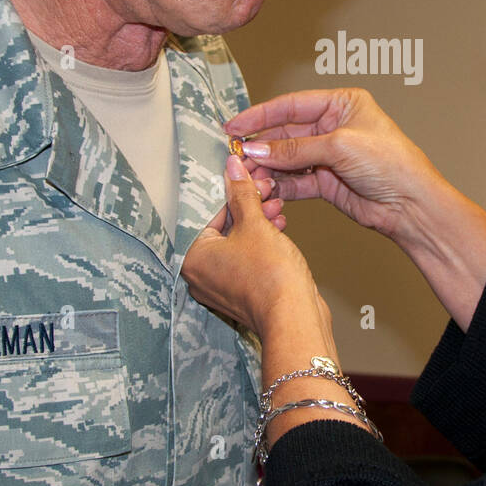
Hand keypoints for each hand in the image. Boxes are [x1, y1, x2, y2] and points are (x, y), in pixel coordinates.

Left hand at [184, 155, 326, 337]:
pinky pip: (244, 258)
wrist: (294, 317)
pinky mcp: (239, 293)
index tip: (247, 175)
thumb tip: (233, 168)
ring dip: (256, 220)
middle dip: (247, 203)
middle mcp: (199, 274)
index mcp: (191, 256)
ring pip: (235, 241)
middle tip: (265, 186)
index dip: (231, 188)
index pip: (206, 210)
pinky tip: (278, 226)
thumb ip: (242, 193)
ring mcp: (219, 286)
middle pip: (221, 226)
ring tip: (276, 205)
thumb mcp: (255, 224)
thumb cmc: (270, 276)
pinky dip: (259, 241)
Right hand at [225, 88, 448, 246]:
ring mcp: (328, 155)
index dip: (260, 115)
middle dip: (261, 146)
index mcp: (342, 104)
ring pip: (287, 159)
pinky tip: (266, 189)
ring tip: (250, 177)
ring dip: (268, 169)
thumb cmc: (391, 164)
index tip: (234, 126)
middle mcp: (333, 127)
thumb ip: (296, 148)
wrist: (411, 204)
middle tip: (236, 156)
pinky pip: (295, 181)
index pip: (291, 105)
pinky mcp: (326, 181)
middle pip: (285, 133)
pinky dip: (279, 186)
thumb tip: (259, 149)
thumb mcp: (339, 146)